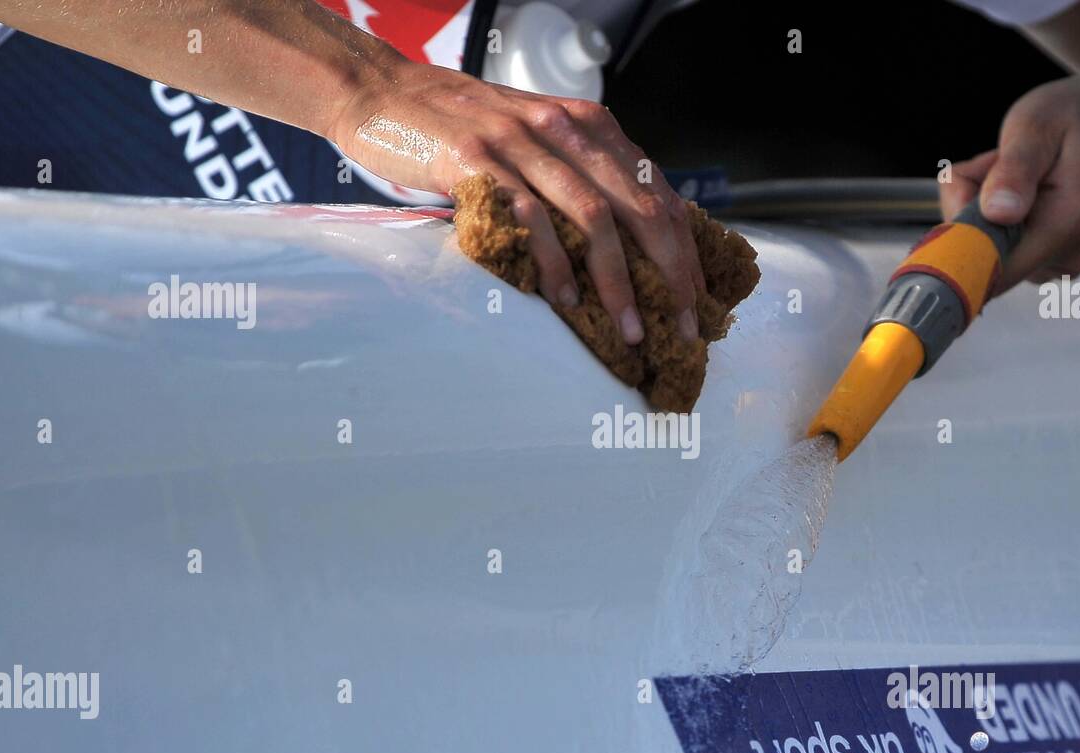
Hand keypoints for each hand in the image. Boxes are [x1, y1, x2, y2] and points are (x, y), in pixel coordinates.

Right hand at [330, 61, 703, 343]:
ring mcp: (521, 140)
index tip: (698, 303)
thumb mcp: (536, 144)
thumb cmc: (463, 133)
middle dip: (670, 274)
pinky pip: (530, 216)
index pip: (659, 193)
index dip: (686, 252)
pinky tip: (567, 301)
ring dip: (619, 281)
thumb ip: (578, 180)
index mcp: (590, 126)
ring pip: (593, 216)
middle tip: (681, 329)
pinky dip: (554, 262)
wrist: (381, 94)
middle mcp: (565, 127)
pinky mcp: (476, 159)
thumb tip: (627, 251)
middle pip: (640, 207)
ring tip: (631, 330)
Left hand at [938, 70, 1079, 291]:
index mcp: (1070, 223)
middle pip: (985, 260)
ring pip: (993, 255)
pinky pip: (1008, 255)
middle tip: (995, 165)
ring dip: (985, 216)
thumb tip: (996, 213)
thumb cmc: (1072, 117)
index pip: (993, 270)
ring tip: (1017, 176)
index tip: (968, 185)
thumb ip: (1014, 170)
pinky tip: (1025, 195)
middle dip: (972, 213)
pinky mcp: (1058, 265)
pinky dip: (1001, 225)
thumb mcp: (1036, 125)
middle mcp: (1072, 255)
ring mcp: (1067, 265)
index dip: (962, 235)